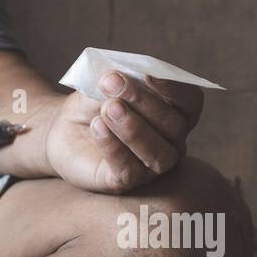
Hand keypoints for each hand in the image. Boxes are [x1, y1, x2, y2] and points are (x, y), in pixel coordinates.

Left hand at [43, 71, 204, 193]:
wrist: (65, 128)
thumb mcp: (108, 83)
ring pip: (158, 154)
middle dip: (143, 102)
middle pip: (174, 126)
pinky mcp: (126, 182)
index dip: (175, 89)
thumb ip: (123, 77)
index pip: (191, 102)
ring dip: (133, 128)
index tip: (148, 74)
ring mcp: (152, 166)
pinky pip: (129, 170)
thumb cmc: (94, 102)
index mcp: (175, 113)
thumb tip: (130, 74)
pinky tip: (96, 126)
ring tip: (107, 108)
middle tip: (111, 83)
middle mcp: (171, 142)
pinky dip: (113, 146)